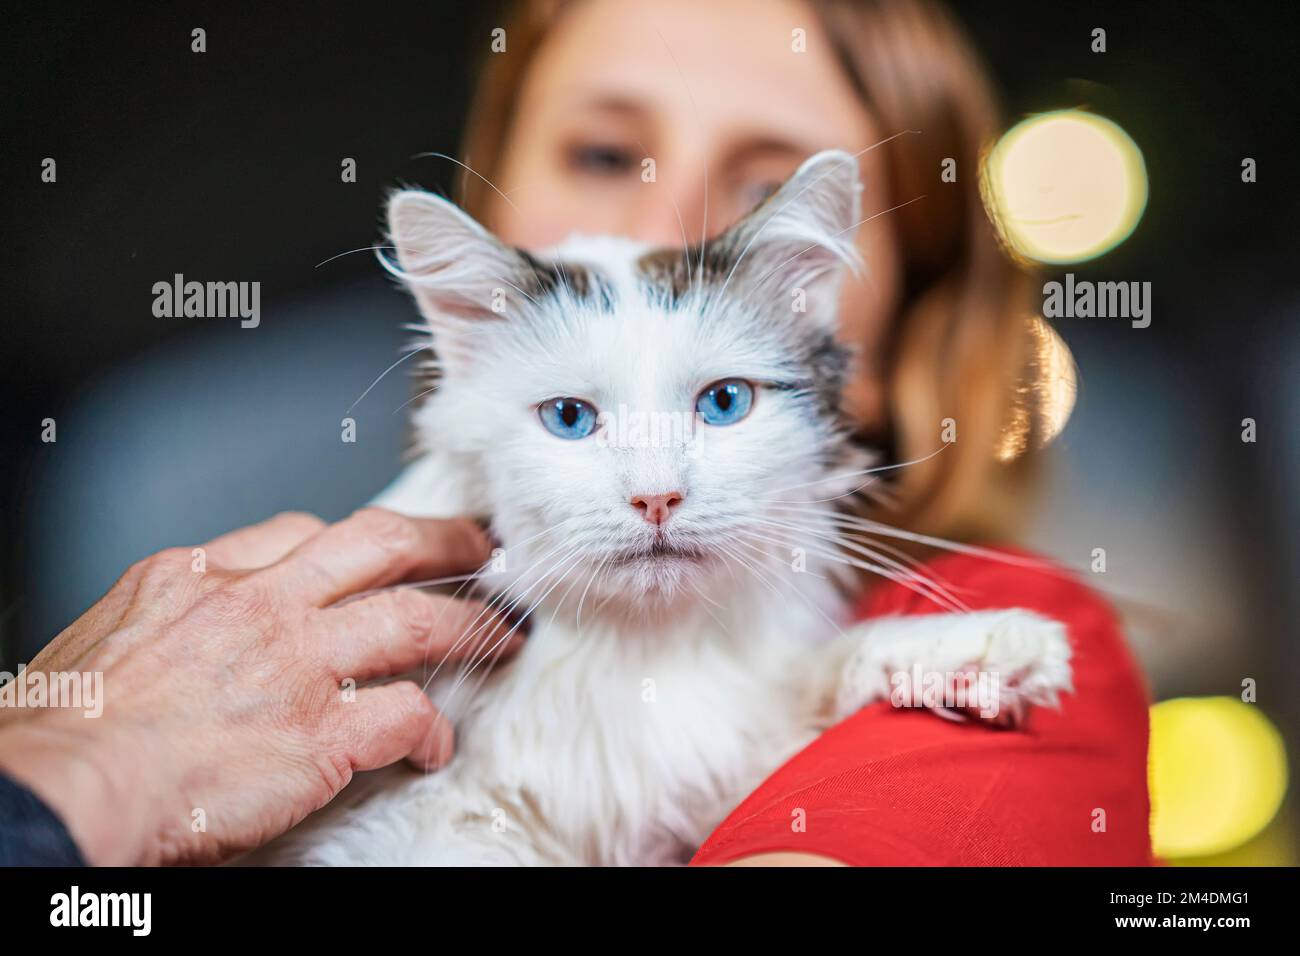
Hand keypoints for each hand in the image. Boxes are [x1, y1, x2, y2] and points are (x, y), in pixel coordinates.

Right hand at [0, 509, 514, 865]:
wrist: (68, 784)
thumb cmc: (68, 725)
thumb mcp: (109, 629)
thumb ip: (173, 610)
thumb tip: (198, 622)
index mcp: (202, 573)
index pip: (299, 531)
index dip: (353, 541)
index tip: (378, 553)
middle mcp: (260, 603)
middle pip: (380, 545)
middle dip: (443, 542)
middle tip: (480, 547)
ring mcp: (298, 663)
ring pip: (416, 619)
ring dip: (469, 624)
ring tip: (501, 631)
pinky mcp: (322, 732)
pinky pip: (406, 715)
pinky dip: (431, 730)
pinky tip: (434, 745)